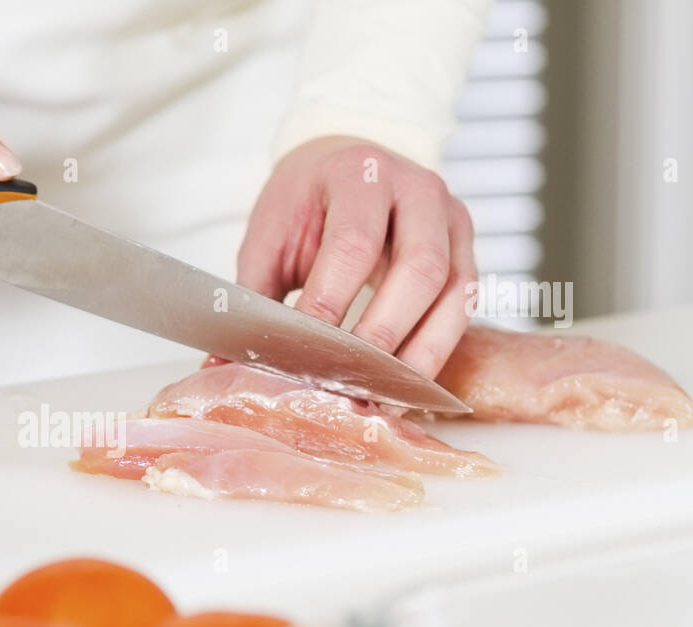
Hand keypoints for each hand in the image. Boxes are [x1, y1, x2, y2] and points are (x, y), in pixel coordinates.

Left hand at [237, 136, 475, 377]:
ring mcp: (451, 219)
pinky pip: (464, 306)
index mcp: (360, 174)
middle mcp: (417, 190)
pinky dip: (437, 349)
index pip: (352, 245)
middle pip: (418, 269)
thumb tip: (226, 366)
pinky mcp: (467, 249)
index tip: (307, 354)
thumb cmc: (304, 204)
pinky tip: (405, 384)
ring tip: (383, 396)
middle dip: (383, 335)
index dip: (331, 303)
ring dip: (420, 353)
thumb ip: (256, 297)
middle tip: (350, 383)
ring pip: (455, 292)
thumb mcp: (270, 237)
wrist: (344, 163)